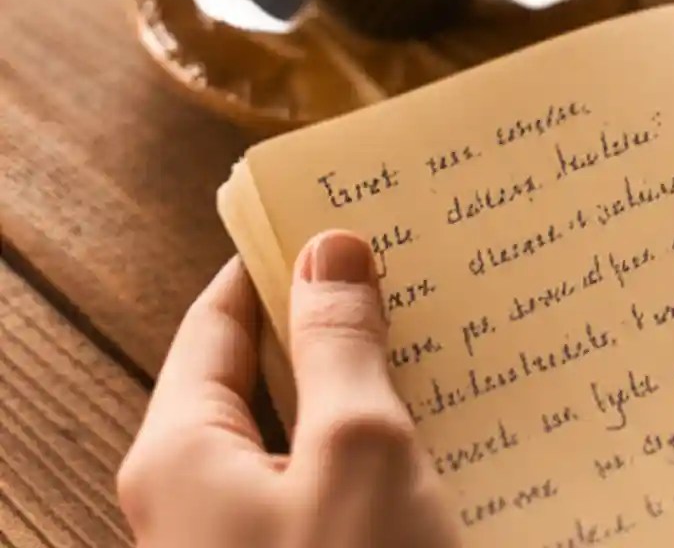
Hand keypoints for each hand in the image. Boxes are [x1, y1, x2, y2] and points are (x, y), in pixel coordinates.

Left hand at [117, 231, 459, 547]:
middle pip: (261, 378)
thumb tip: (329, 252)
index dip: (277, 262)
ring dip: (363, 392)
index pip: (217, 320)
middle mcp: (193, 497)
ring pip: (303, 436)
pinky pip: (329, 487)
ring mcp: (242, 537)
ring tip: (434, 347)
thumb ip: (340, 348)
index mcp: (179, 455)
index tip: (339, 215)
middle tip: (403, 274)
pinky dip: (373, 455)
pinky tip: (437, 438)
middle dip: (332, 323)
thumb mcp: (357, 454)